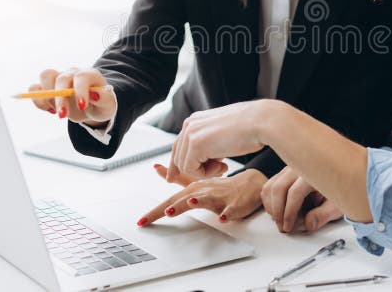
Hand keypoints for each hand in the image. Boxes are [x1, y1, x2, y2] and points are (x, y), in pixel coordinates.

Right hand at [28, 68, 115, 125]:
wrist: (92, 107)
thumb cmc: (101, 105)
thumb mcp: (107, 106)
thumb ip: (104, 99)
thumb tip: (95, 94)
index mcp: (90, 74)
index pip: (82, 77)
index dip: (80, 90)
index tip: (81, 106)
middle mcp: (73, 73)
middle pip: (61, 78)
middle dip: (60, 98)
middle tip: (63, 115)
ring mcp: (59, 78)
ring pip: (45, 76)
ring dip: (47, 96)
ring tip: (58, 111)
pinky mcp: (48, 87)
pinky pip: (35, 88)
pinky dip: (38, 100)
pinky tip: (51, 110)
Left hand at [136, 164, 266, 226]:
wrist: (250, 184)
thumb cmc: (222, 185)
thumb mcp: (197, 181)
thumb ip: (177, 177)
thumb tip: (156, 168)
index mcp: (193, 188)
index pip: (170, 201)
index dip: (156, 211)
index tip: (141, 222)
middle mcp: (204, 191)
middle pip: (184, 200)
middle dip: (172, 207)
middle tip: (162, 214)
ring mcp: (219, 197)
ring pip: (208, 199)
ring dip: (199, 201)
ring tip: (190, 202)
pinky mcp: (234, 204)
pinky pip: (231, 210)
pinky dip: (227, 213)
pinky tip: (223, 217)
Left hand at [167, 99, 283, 181]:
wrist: (262, 122)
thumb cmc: (251, 127)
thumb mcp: (224, 133)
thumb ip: (210, 141)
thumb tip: (203, 155)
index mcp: (196, 119)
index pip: (179, 145)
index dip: (179, 163)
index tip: (173, 178)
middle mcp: (189, 124)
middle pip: (178, 156)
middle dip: (195, 169)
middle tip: (220, 168)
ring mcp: (191, 133)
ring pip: (184, 165)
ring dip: (204, 171)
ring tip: (224, 165)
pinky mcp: (195, 145)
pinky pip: (191, 170)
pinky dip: (206, 174)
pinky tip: (224, 165)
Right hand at [261, 166, 342, 232]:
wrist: (343, 175)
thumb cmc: (341, 187)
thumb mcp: (338, 204)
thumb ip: (324, 215)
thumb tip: (309, 224)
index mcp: (314, 173)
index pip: (294, 193)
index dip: (289, 213)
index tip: (288, 226)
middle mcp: (300, 167)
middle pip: (278, 188)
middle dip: (277, 211)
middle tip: (282, 227)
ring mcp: (291, 168)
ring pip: (271, 185)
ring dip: (271, 205)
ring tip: (279, 220)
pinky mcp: (286, 172)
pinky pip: (270, 183)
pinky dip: (270, 198)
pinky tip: (278, 210)